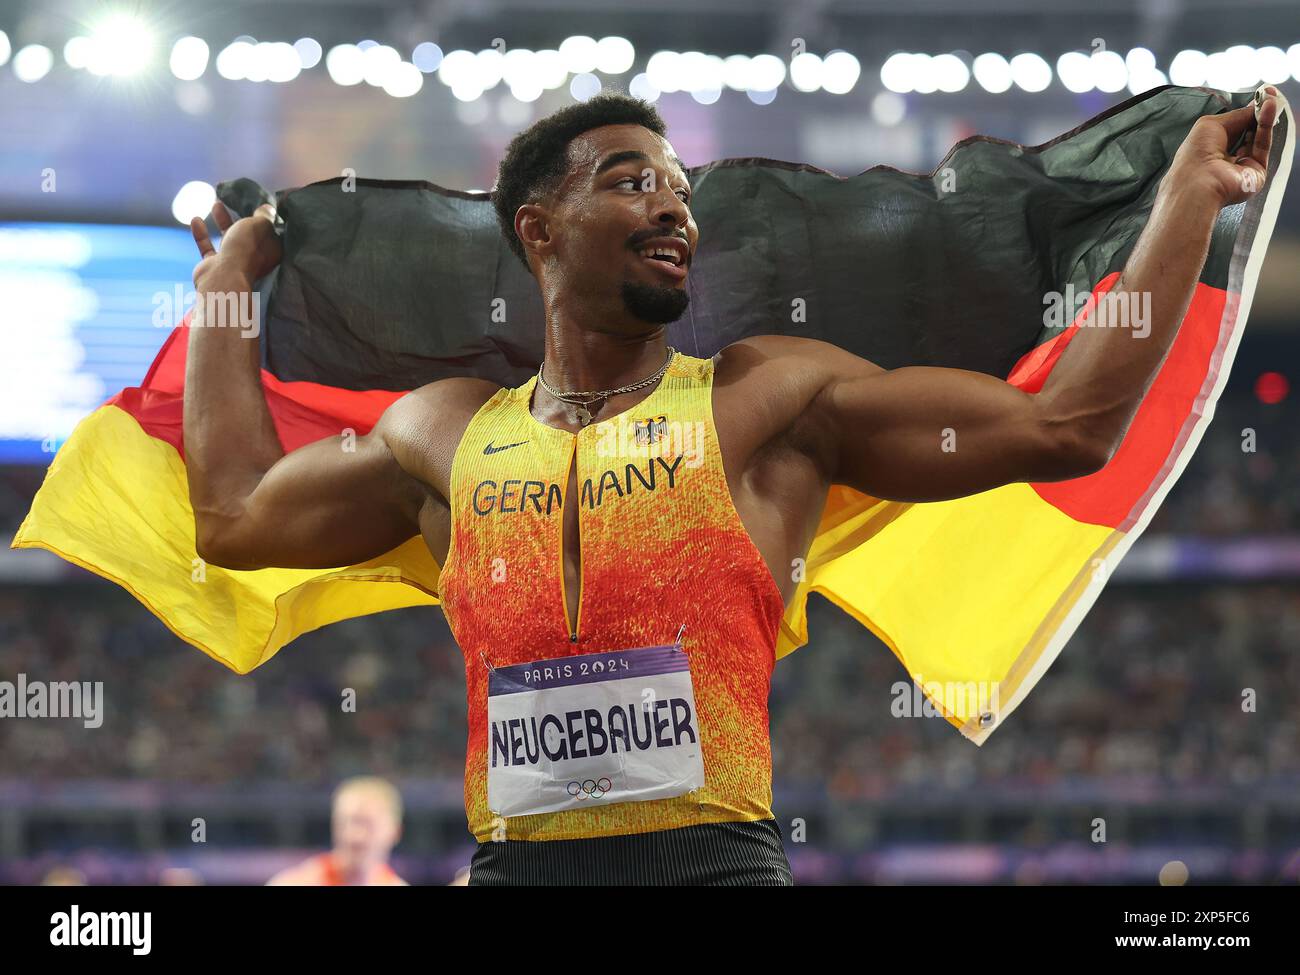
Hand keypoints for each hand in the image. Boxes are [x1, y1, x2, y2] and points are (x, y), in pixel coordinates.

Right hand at [189, 200, 282, 288]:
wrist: (224, 275)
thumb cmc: (246, 248)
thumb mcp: (260, 225)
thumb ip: (264, 215)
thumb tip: (268, 208)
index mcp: (272, 251)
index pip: (271, 233)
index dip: (266, 219)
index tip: (261, 205)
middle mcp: (255, 258)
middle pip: (249, 234)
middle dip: (242, 217)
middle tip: (236, 201)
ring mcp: (234, 262)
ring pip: (229, 238)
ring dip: (222, 221)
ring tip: (216, 203)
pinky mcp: (215, 265)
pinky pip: (208, 247)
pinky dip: (202, 234)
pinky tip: (195, 219)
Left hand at [1168, 86, 1279, 207]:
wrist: (1198, 183)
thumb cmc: (1195, 155)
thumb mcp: (1212, 125)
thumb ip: (1237, 115)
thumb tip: (1256, 105)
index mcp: (1209, 149)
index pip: (1232, 127)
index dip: (1245, 112)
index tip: (1260, 95)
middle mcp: (1225, 159)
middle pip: (1247, 131)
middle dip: (1257, 113)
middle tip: (1268, 94)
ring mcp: (1241, 166)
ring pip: (1257, 137)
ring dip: (1264, 117)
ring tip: (1270, 98)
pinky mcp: (1255, 172)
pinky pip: (1262, 145)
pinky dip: (1266, 126)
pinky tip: (1269, 108)